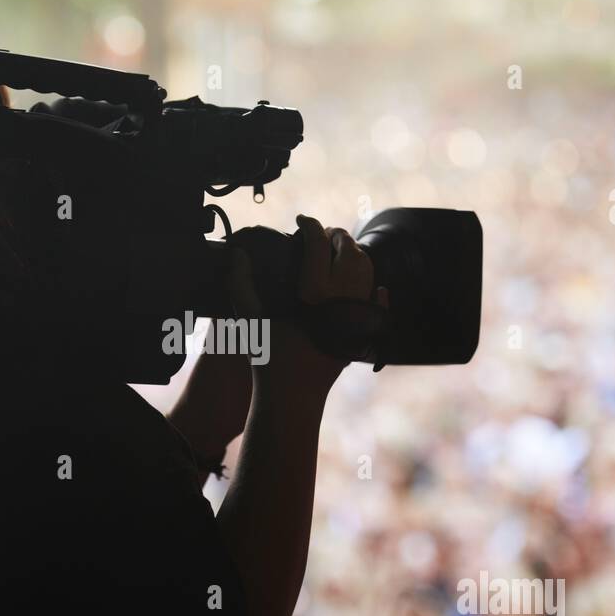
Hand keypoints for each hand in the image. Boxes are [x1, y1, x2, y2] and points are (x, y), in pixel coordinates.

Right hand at [257, 214, 386, 398]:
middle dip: (337, 236)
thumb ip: (240, 284)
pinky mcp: (363, 332)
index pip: (318, 243)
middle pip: (349, 251)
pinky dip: (375, 290)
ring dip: (356, 255)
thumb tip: (237, 255)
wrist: (294, 395)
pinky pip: (378, 303)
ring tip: (341, 252)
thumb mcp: (250, 318)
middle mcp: (341, 299)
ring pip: (367, 271)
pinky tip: (374, 286)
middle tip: (324, 233)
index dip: (310, 224)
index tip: (302, 220)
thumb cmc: (268, 357)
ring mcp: (356, 315)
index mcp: (313, 292)